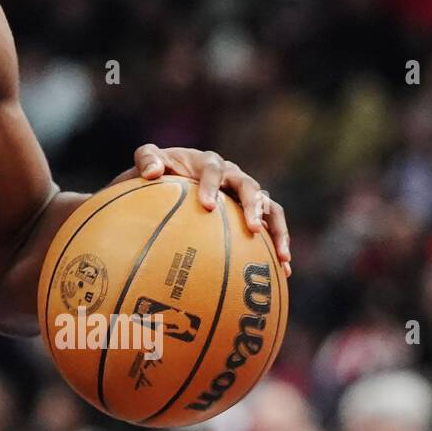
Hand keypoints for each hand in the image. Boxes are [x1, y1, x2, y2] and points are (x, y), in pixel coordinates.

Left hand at [112, 144, 291, 277]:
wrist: (170, 180)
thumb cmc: (158, 171)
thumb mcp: (148, 160)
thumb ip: (147, 159)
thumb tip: (152, 172)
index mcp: (208, 163)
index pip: (213, 170)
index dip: (211, 185)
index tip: (207, 206)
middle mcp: (233, 176)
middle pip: (250, 187)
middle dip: (253, 206)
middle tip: (252, 228)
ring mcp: (246, 194)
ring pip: (270, 207)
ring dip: (278, 230)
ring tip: (282, 256)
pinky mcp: (253, 212)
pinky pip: (272, 227)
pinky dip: (279, 246)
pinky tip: (284, 271)